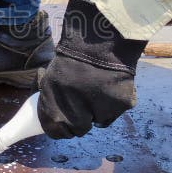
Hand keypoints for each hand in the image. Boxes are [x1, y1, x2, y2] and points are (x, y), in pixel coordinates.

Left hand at [37, 0, 146, 137]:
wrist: (98, 41)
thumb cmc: (71, 56)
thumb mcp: (51, 78)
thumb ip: (52, 99)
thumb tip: (52, 113)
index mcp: (53, 107)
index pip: (55, 131)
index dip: (59, 126)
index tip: (64, 119)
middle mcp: (75, 116)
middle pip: (78, 130)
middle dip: (79, 120)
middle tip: (82, 103)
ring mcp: (99, 112)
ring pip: (97, 121)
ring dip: (96, 111)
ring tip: (97, 88)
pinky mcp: (120, 107)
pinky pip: (114, 112)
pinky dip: (112, 103)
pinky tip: (109, 86)